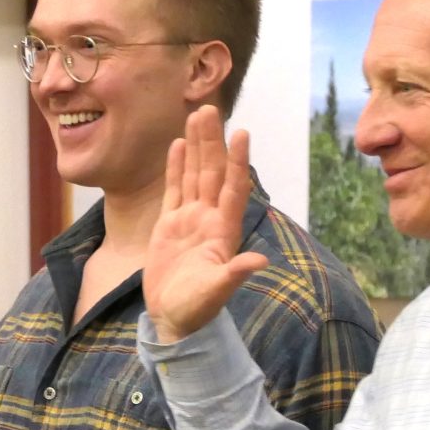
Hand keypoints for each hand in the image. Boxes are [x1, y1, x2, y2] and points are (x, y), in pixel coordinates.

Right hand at [143, 106, 267, 343]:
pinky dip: (176, 167)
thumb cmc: (197, 309)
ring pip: (194, 175)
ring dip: (197, 146)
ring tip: (196, 115)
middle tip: (211, 109)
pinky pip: (174, 189)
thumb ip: (235, 274)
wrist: (174, 320)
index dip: (237, 161)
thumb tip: (260, 262)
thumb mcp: (216, 292)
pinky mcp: (169, 225)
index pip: (232, 188)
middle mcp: (209, 219)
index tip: (241, 133)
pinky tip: (178, 144)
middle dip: (213, 142)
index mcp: (223, 231)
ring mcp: (189, 220)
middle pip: (212, 172)